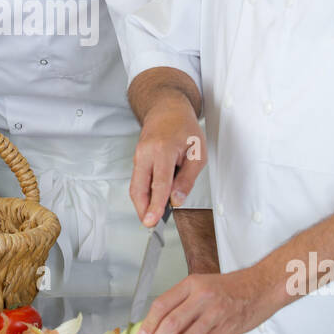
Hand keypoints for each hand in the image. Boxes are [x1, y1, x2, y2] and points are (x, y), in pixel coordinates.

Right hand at [129, 92, 206, 226]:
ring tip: (155, 214)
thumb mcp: (197, 152)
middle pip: (138, 187)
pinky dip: (145, 193)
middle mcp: (146, 153)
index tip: (152, 220)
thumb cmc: (184, 128)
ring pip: (136, 186)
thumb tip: (176, 200)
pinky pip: (138, 180)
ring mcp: (138, 156)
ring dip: (144, 202)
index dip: (155, 204)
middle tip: (150, 224)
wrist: (167, 109)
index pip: (158, 183)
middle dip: (142, 209)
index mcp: (163, 149)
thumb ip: (187, 179)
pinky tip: (155, 200)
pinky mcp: (137, 160)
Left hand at [135, 267, 268, 333]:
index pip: (163, 304)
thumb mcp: (202, 286)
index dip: (149, 324)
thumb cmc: (230, 288)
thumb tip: (160, 329)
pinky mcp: (227, 328)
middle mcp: (202, 297)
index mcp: (191, 284)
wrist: (261, 287)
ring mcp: (216, 313)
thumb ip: (183, 305)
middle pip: (172, 323)